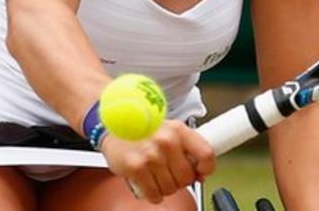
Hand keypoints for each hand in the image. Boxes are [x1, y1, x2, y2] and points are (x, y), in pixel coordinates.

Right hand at [100, 120, 215, 203]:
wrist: (111, 125)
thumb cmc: (141, 129)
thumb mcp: (168, 130)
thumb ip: (187, 148)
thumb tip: (201, 172)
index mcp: (178, 130)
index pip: (206, 154)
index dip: (207, 168)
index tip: (201, 172)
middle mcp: (166, 141)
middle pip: (187, 177)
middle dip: (181, 180)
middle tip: (171, 173)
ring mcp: (151, 155)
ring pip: (171, 188)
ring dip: (165, 187)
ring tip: (156, 174)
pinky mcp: (136, 168)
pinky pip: (154, 194)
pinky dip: (152, 193)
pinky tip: (148, 182)